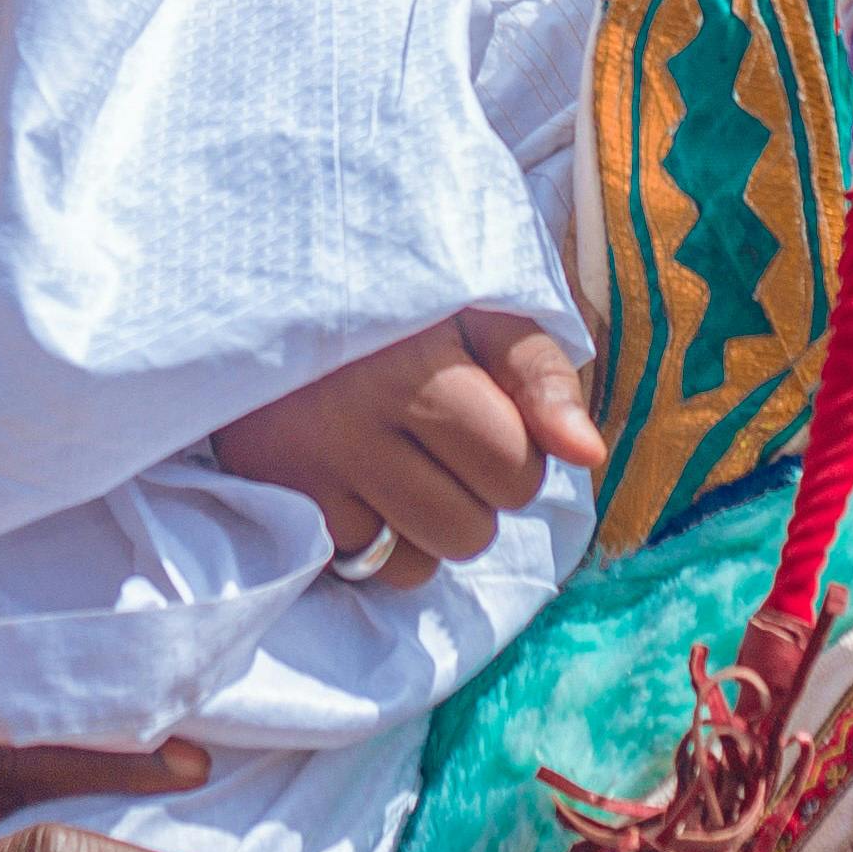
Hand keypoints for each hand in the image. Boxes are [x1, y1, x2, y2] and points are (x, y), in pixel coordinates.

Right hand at [215, 308, 604, 594]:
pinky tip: (362, 485)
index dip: (516, 453)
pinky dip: (373, 540)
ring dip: (424, 530)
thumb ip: (538, 373)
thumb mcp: (474, 308)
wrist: (264, 284)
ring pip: (413, 565)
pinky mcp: (272, 498)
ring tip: (402, 466)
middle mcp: (353, 424)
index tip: (484, 412)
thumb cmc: (392, 299)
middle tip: (439, 441)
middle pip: (468, 531)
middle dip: (473, 497)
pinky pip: (357, 567)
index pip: (513, 469)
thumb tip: (588, 455)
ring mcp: (305, 470)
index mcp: (415, 368)